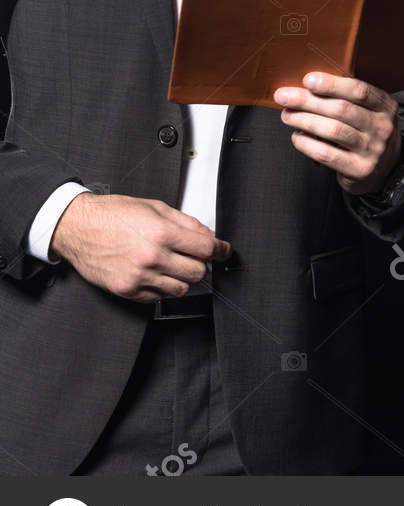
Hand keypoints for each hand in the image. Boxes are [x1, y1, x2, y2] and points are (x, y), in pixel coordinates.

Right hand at [50, 193, 230, 301]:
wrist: (78, 227)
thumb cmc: (113, 214)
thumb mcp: (155, 207)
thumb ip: (186, 223)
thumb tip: (207, 236)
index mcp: (163, 234)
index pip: (207, 249)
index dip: (220, 250)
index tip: (224, 251)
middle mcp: (153, 257)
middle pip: (198, 272)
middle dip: (201, 264)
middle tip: (195, 258)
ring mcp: (139, 276)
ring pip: (180, 289)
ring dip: (183, 279)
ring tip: (173, 267)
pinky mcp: (126, 289)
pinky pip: (157, 298)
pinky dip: (161, 289)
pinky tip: (155, 275)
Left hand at [274, 72, 403, 193]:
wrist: (387, 167)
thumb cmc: (369, 133)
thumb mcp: (371, 111)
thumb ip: (348, 99)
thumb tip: (309, 86)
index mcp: (386, 107)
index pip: (359, 91)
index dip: (332, 84)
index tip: (308, 80)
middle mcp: (382, 127)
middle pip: (341, 109)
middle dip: (307, 101)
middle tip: (284, 96)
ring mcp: (372, 149)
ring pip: (332, 130)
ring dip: (304, 120)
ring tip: (287, 115)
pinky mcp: (358, 169)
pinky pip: (326, 154)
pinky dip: (306, 143)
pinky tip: (297, 136)